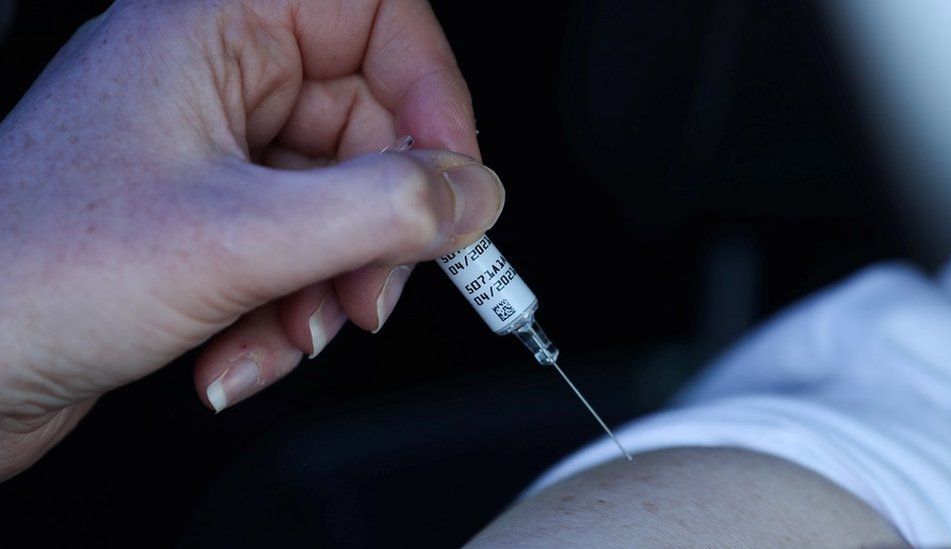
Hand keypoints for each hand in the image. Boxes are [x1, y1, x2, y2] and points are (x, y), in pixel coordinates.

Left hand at [0, 0, 502, 479]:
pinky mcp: (211, 222)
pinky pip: (301, 252)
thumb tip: (471, 193)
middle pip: (370, 129)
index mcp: (214, 29)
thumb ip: (381, 210)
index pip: (377, 17)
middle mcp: (218, 81)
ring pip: (341, 204)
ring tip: (292, 332)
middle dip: (381, 227)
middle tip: (375, 289)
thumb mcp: (238, 240)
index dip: (432, 95)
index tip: (451, 179)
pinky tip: (245, 351)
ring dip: (333, 285)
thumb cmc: (29, 275)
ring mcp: (215, 155)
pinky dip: (291, 311)